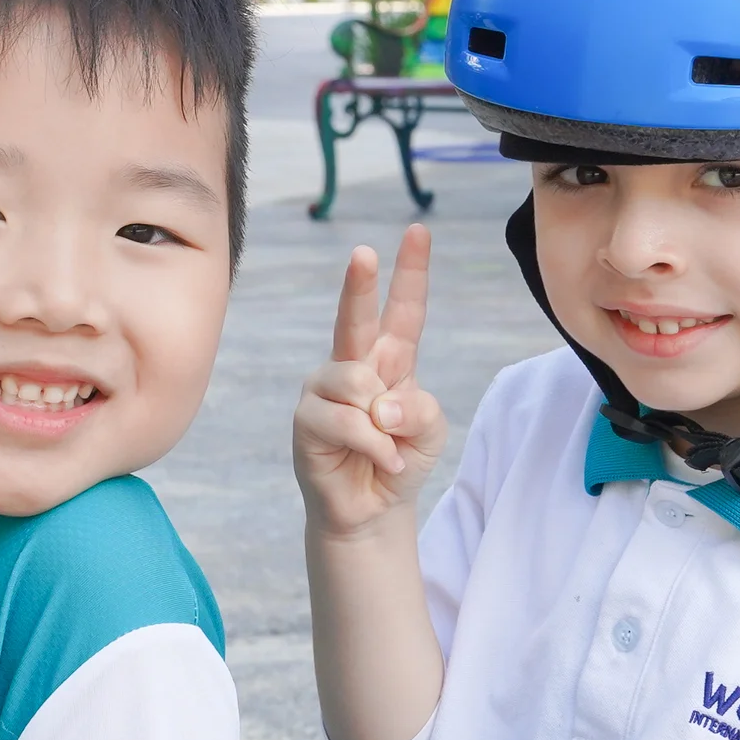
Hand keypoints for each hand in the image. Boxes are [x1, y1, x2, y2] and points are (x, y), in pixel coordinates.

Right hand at [293, 222, 448, 537]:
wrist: (371, 509)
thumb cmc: (401, 459)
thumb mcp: (432, 430)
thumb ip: (419, 406)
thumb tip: (380, 401)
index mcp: (389, 358)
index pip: (402, 310)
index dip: (410, 271)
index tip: (417, 231)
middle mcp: (353, 365)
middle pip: (356, 318)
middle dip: (359, 285)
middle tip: (364, 253)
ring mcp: (325, 390)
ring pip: (357, 383)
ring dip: (385, 424)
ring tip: (389, 449)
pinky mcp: (307, 419)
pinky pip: (349, 422)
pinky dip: (375, 447)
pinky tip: (380, 462)